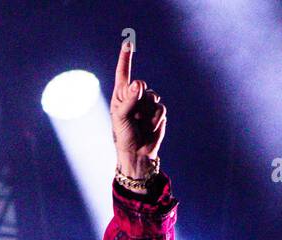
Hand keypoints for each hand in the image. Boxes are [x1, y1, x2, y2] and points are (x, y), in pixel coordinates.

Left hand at [110, 39, 166, 179]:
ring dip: (147, 112)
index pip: (123, 73)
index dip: (126, 58)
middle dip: (140, 99)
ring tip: (140, 124)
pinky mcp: (158, 112)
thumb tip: (139, 83)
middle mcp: (134, 96)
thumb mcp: (121, 118)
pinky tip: (150, 128)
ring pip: (153, 97)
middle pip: (142, 86)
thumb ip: (129, 99)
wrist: (138, 153)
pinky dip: (155, 119)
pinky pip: (160, 108)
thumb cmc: (124, 136)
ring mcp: (147, 104)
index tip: (128, 43)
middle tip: (134, 115)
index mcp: (121, 95)